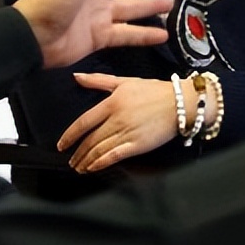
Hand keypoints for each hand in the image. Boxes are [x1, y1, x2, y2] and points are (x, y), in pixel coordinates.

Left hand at [58, 74, 186, 172]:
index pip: (84, 122)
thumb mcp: (125, 81)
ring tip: (80, 167)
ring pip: (100, 149)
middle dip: (78, 153)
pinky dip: (101, 163)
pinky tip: (94, 168)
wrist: (182, 102)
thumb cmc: (155, 91)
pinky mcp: (138, 145)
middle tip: (70, 161)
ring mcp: (127, 133)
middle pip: (90, 140)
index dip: (70, 135)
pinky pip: (115, 156)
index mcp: (111, 103)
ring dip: (87, 161)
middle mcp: (117, 119)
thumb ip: (98, 80)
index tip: (62, 145)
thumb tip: (77, 76)